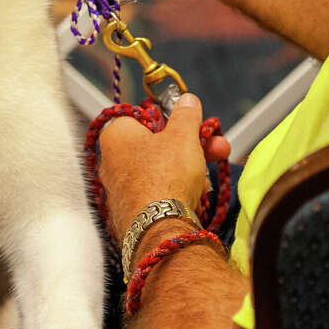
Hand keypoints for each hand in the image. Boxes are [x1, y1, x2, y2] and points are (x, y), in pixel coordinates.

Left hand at [98, 92, 227, 242]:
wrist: (160, 229)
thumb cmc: (166, 176)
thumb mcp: (183, 136)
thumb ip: (185, 114)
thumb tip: (187, 99)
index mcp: (116, 135)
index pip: (143, 116)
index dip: (171, 118)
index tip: (192, 123)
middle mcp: (111, 160)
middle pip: (157, 144)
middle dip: (192, 144)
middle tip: (217, 146)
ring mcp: (120, 188)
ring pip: (161, 169)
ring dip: (190, 167)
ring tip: (210, 172)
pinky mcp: (132, 211)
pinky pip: (158, 192)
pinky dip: (178, 190)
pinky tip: (196, 194)